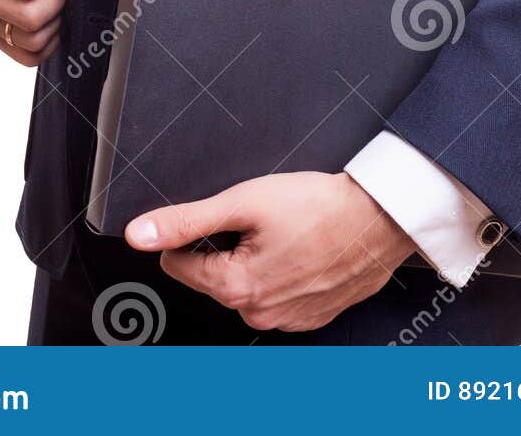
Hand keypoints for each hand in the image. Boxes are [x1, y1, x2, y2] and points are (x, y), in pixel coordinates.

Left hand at [124, 171, 415, 331]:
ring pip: (247, 283)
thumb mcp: (244, 201)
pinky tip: (302, 248)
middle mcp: (258, 313)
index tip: (225, 215)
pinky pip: (278, 292)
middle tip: (262, 219)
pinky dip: (283, 270)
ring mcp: (287, 319)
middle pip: (213, 274)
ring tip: (286, 232)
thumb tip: (139, 234)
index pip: (178, 263)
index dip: (194, 231)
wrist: (381, 217)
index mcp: (235, 289)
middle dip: (228, 244)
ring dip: (256, 257)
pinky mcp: (311, 316)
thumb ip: (186, 221)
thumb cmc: (320, 206)